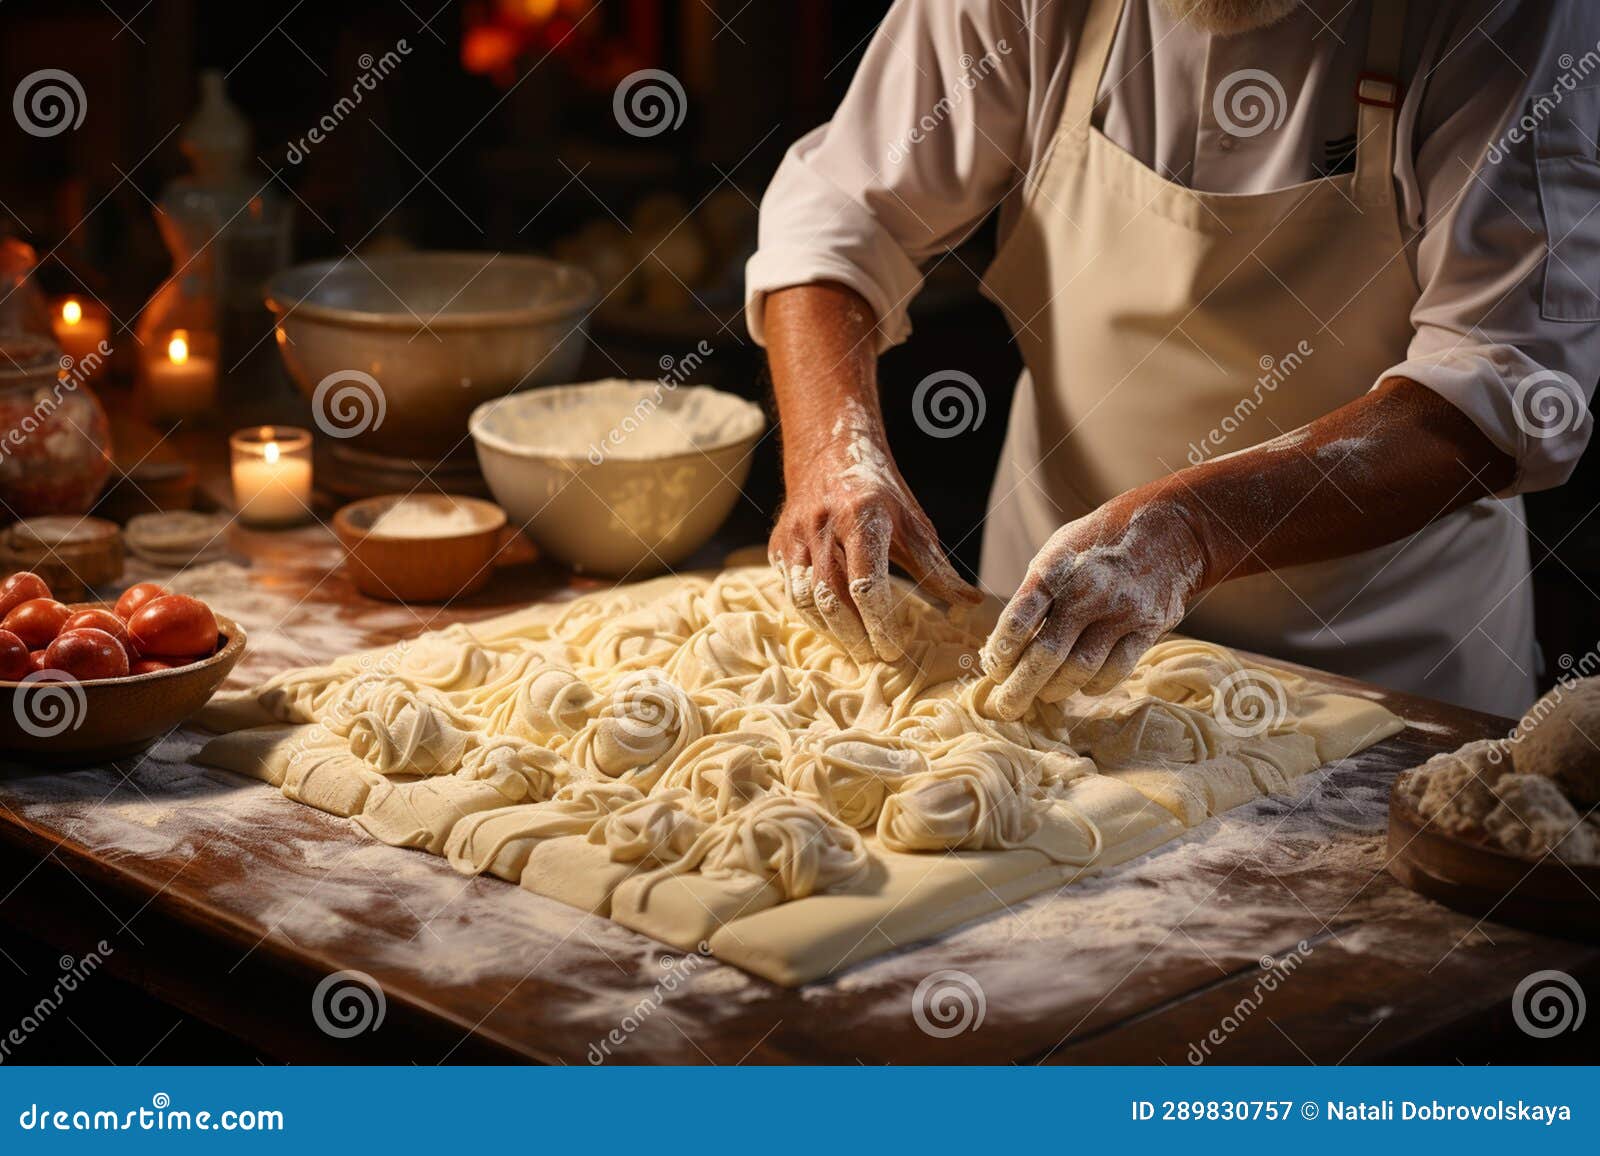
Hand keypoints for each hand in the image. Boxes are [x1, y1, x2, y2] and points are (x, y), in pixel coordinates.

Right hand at [770, 407, 980, 660]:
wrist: (829, 454)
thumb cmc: (879, 494)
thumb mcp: (912, 523)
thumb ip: (936, 568)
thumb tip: (970, 604)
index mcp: (861, 515)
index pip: (866, 583)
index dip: (879, 623)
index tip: (893, 649)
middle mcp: (823, 524)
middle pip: (832, 597)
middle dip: (854, 635)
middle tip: (875, 657)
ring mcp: (795, 535)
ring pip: (804, 598)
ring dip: (830, 630)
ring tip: (854, 647)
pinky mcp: (778, 545)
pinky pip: (790, 589)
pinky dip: (812, 614)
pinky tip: (834, 625)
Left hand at [980, 494, 1206, 718]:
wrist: (1168, 530)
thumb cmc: (1097, 546)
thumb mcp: (1057, 553)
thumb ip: (1034, 596)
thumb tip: (1005, 649)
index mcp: (1056, 569)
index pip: (1018, 621)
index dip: (1000, 654)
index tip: (994, 670)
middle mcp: (1088, 590)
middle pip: (1046, 654)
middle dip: (1020, 688)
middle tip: (1006, 707)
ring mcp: (1121, 610)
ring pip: (1080, 670)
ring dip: (1056, 689)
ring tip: (1044, 693)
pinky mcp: (1149, 627)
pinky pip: (1115, 671)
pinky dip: (1093, 685)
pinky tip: (1082, 685)